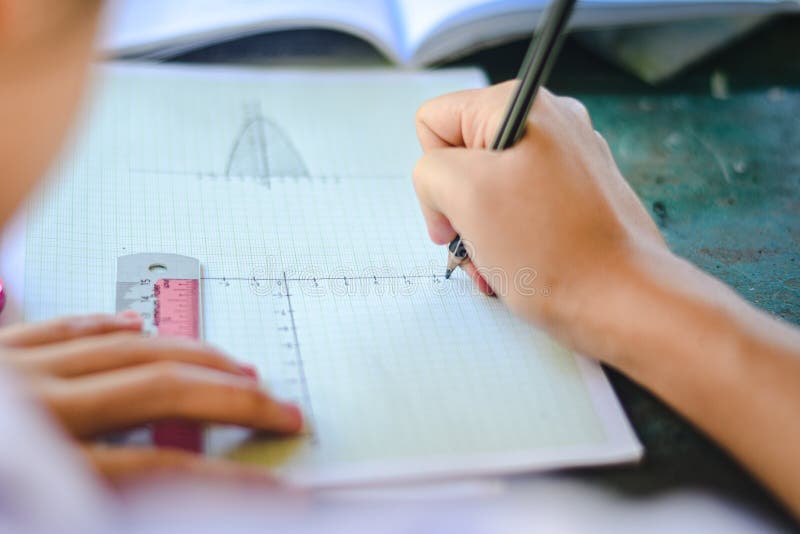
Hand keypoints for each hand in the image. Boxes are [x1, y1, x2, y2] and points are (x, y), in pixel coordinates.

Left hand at [0, 312, 301, 482]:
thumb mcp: (17, 515)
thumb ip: (93, 497)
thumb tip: (162, 492)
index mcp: (34, 463)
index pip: (156, 468)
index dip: (224, 480)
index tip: (273, 488)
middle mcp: (34, 406)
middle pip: (160, 391)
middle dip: (233, 401)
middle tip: (282, 411)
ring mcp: (14, 369)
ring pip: (126, 350)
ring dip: (193, 357)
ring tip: (239, 369)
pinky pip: (62, 327)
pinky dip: (106, 326)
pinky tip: (135, 325)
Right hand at [414, 82, 799, 518]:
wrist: (633, 313)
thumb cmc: (557, 259)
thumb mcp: (467, 201)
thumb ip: (430, 165)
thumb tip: (436, 166)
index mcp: (523, 108)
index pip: (433, 120)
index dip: (431, 176)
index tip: (454, 217)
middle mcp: (550, 126)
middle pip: (462, 160)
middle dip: (458, 211)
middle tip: (475, 249)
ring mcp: (568, 165)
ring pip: (489, 195)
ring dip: (484, 238)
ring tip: (502, 271)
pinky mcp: (581, 202)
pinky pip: (520, 216)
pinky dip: (511, 248)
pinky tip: (522, 277)